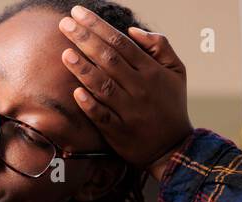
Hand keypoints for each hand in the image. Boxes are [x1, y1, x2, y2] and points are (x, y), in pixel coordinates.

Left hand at [57, 5, 192, 174]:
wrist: (172, 148)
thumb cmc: (171, 105)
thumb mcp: (177, 71)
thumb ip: (160, 47)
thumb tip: (133, 30)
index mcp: (152, 71)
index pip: (120, 42)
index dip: (98, 26)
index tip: (79, 13)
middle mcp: (140, 88)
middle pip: (109, 59)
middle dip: (85, 39)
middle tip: (64, 23)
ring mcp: (128, 111)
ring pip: (103, 86)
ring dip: (83, 69)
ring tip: (66, 53)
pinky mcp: (118, 132)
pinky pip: (102, 116)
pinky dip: (90, 104)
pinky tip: (76, 92)